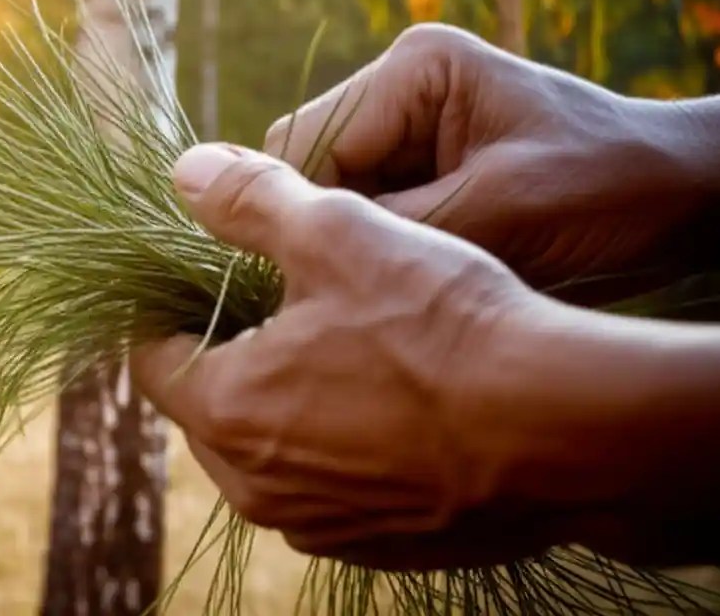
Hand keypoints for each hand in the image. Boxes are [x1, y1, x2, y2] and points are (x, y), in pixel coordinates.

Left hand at [131, 143, 549, 570]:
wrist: (566, 429)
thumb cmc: (443, 326)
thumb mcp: (337, 233)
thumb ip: (250, 200)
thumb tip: (186, 172)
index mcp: (226, 411)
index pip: (153, 356)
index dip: (172, 305)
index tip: (200, 273)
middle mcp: (258, 488)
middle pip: (209, 406)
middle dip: (231, 351)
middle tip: (281, 300)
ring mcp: (321, 527)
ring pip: (271, 450)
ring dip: (288, 399)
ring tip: (345, 345)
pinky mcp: (381, 547)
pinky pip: (332, 487)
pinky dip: (343, 444)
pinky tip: (395, 401)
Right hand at [265, 24, 719, 294]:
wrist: (683, 196)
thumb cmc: (606, 190)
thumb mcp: (495, 213)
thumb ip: (394, 225)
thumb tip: (303, 250)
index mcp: (413, 69)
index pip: (307, 144)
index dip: (308, 214)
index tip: (329, 278)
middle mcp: (399, 87)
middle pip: (310, 166)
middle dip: (334, 228)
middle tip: (370, 284)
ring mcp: (410, 127)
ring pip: (334, 196)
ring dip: (362, 242)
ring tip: (403, 284)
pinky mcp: (423, 167)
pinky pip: (370, 213)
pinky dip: (387, 250)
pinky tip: (417, 278)